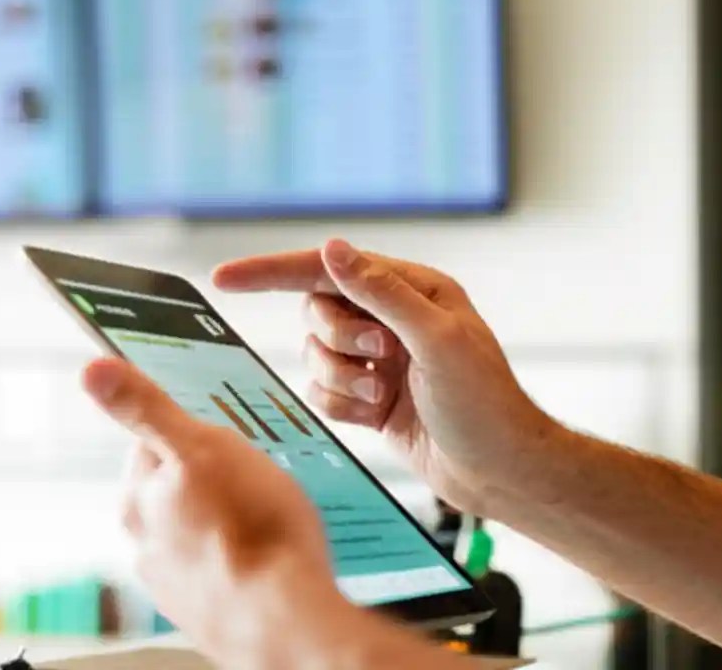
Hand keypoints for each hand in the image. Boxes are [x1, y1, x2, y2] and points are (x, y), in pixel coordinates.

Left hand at [82, 358, 350, 663]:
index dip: (193, 433)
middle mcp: (147, 542)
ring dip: (226, 524)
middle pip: (176, 489)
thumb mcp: (202, 446)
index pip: (152, 443)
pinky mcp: (208, 611)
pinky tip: (268, 559)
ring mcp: (176, 582)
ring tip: (266, 521)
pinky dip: (241, 562)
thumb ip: (146, 407)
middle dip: (211, 481)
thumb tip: (94, 370)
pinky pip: (222, 571)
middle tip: (253, 479)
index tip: (222, 437)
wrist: (288, 621)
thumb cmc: (253, 534)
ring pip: (200, 532)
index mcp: (139, 499)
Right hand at [213, 239, 556, 516]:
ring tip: (383, 396)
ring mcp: (378, 359)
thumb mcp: (436, 340)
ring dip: (343, 381)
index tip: (224, 277)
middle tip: (382, 357)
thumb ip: (381, 293)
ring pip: (316, 356)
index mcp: (412, 288)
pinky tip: (378, 416)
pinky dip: (342, 407)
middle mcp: (391, 317)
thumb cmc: (483, 403)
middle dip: (339, 341)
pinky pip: (323, 393)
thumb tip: (333, 249)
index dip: (272, 272)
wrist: (497, 471)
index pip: (327, 269)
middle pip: (316, 312)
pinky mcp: (369, 397)